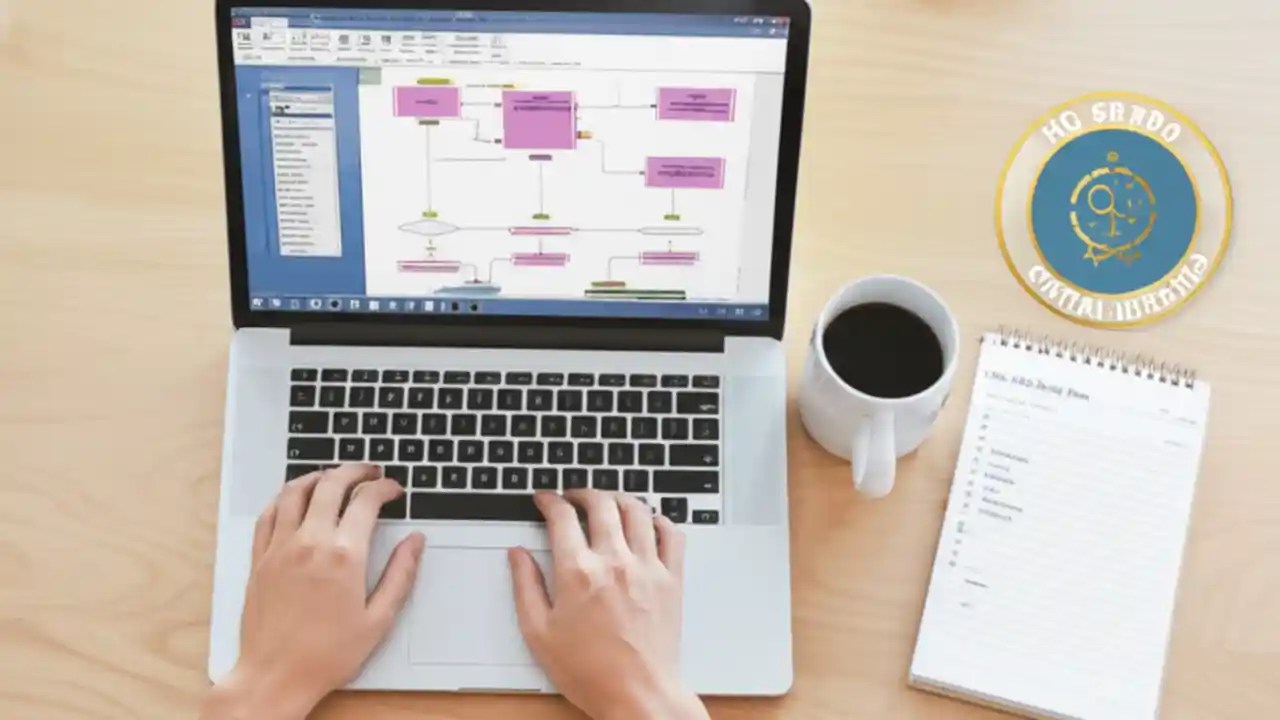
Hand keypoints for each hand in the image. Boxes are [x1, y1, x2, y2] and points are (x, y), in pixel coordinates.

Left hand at [202, 464, 424, 719]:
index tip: (394, 490)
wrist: (276, 676)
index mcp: (344, 556)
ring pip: (295, 491)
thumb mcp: (379, 619)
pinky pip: (268, 514)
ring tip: (333, 475)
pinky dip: (284, 497)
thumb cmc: (326, 655)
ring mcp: (280, 548)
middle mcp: (310, 543)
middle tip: (369, 471)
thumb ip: (400, 574)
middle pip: (331, 484)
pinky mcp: (259, 559)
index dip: (385, 488)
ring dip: (318, 476)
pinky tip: (294, 498)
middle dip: (355, 470)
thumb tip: (415, 543)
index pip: (366, 501)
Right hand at [509, 491, 707, 719]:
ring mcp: (647, 567)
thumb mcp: (539, 633)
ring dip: (619, 497)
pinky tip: (648, 522)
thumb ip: (525, 587)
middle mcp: (614, 562)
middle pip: (601, 503)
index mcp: (578, 573)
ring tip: (608, 502)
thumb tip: (517, 555)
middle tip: (573, 497)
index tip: (544, 499)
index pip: (562, 516)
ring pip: (637, 510)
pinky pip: (671, 533)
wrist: (638, 696)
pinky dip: (659, 519)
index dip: (549, 500)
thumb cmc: (590, 672)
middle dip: (582, 492)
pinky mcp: (671, 579)